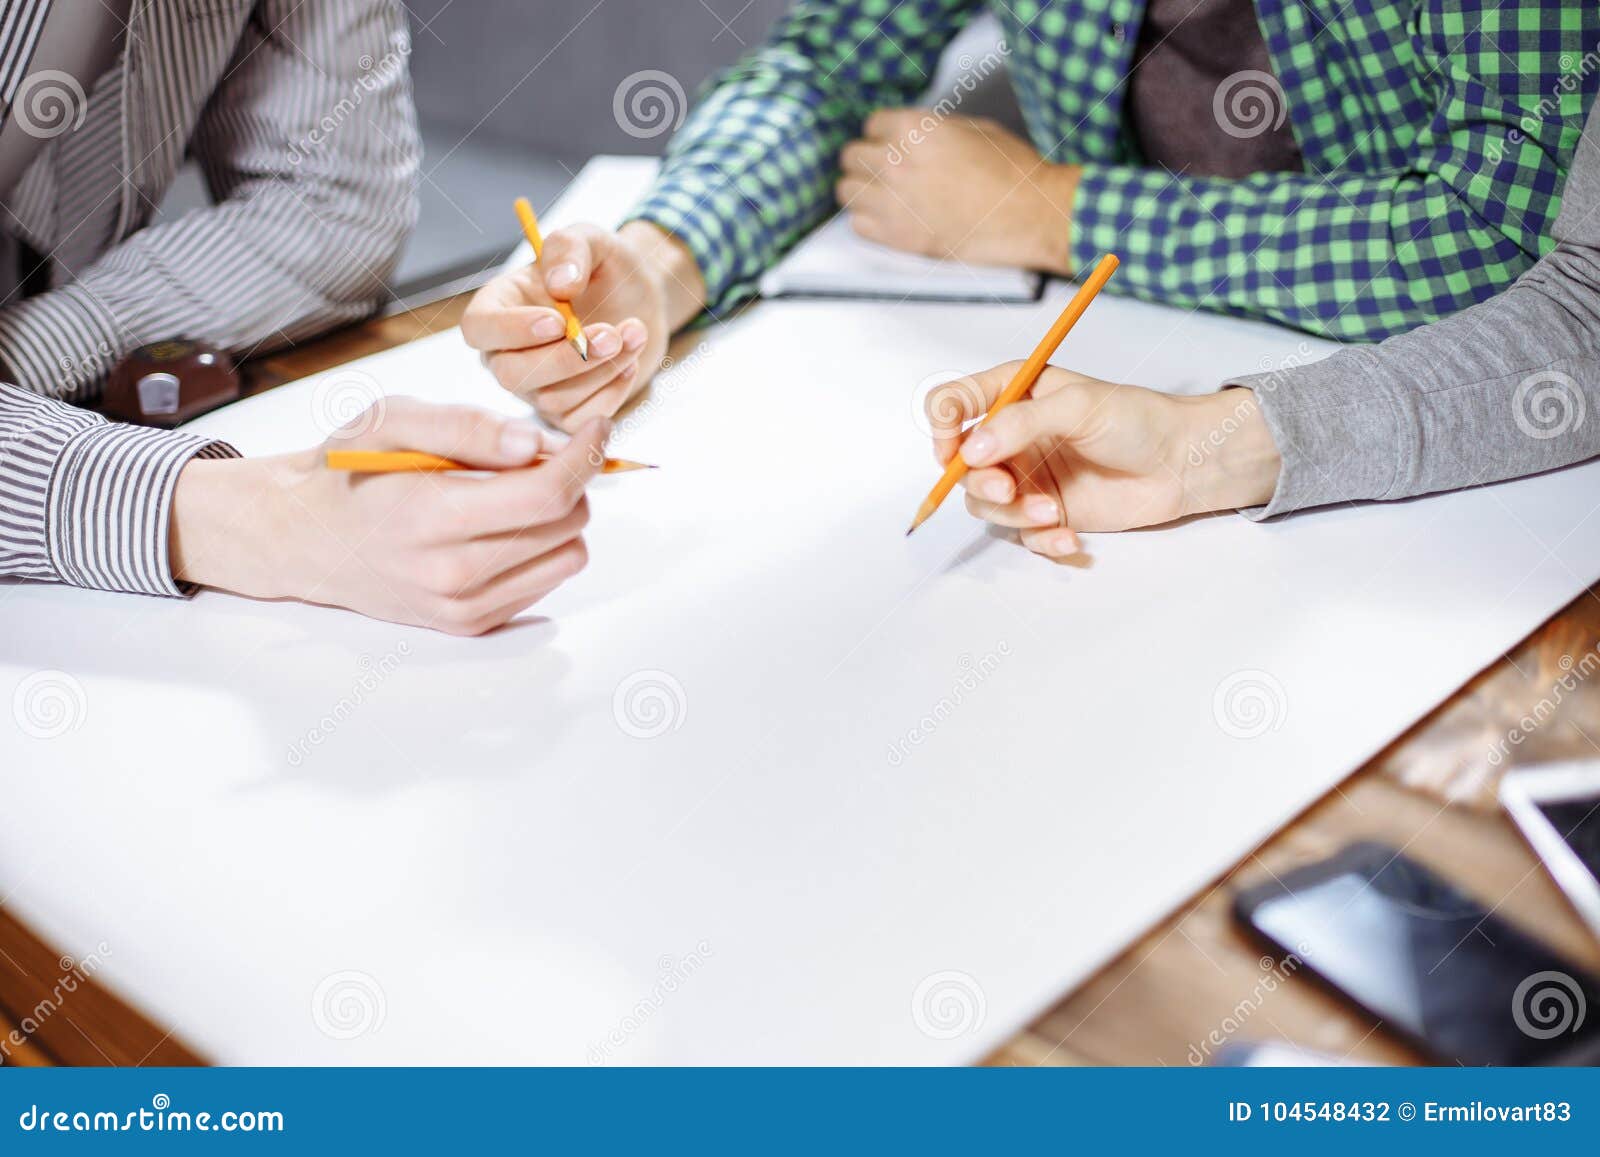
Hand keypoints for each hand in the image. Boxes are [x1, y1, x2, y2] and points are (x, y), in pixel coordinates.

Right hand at [171, 398, 608, 634]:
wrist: (304, 538)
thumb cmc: (349, 472)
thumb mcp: (392, 420)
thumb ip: (465, 426)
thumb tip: (533, 443)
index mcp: (432, 516)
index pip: (547, 494)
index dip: (585, 455)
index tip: (596, 429)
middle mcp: (452, 573)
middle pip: (568, 523)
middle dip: (569, 480)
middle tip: (535, 457)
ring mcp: (463, 607)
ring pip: (568, 556)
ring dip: (559, 518)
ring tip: (512, 493)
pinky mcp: (471, 624)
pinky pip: (545, 583)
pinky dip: (540, 549)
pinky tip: (499, 527)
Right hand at [461, 220, 705, 431]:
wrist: (643, 299)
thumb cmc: (606, 268)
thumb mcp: (592, 240)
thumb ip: (570, 249)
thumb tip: (560, 284)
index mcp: (498, 307)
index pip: (478, 328)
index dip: (511, 329)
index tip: (557, 320)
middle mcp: (507, 353)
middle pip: (513, 374)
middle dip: (566, 359)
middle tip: (612, 334)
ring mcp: (535, 388)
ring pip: (552, 400)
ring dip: (601, 370)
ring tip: (634, 333)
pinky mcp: (566, 411)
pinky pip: (581, 419)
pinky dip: (612, 391)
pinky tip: (629, 361)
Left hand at [837, 111, 1078, 273]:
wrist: (1029, 215)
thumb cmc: (1012, 173)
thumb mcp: (975, 129)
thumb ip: (934, 129)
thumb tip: (915, 134)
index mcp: (916, 128)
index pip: (871, 124)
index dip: (880, 134)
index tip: (885, 144)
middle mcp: (897, 161)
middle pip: (851, 157)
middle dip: (863, 162)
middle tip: (877, 171)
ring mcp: (893, 201)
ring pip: (846, 191)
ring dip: (859, 192)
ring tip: (877, 197)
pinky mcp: (897, 237)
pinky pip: (857, 226)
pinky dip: (867, 223)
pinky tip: (885, 221)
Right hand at [928, 365, 1282, 556]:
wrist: (1184, 464)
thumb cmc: (1138, 420)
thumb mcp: (1077, 406)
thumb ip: (1019, 423)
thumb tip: (970, 450)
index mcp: (1014, 394)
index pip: (952, 404)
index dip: (942, 427)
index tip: (953, 450)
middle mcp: (1013, 436)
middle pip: (960, 464)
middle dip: (980, 482)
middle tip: (1009, 490)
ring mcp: (1028, 476)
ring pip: (986, 504)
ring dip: (1013, 514)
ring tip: (1052, 513)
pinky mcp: (1048, 512)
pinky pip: (1021, 534)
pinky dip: (1040, 539)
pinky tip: (1069, 537)